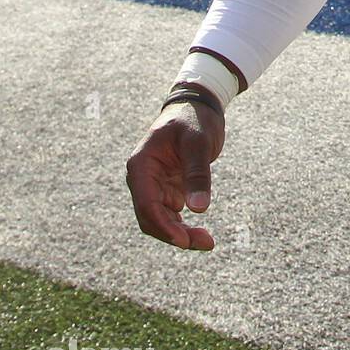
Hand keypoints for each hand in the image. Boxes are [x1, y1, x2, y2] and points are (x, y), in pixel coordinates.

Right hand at [126, 101, 225, 250]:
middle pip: (150, 217)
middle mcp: (142, 178)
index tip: (183, 241)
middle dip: (174, 234)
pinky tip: (201, 234)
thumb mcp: (199, 142)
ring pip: (160, 220)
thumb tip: (199, 209)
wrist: (197, 106)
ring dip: (180, 234)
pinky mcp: (167, 189)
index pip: (146, 203)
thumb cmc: (195, 119)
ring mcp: (153, 185)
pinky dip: (183, 226)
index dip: (162, 225)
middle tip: (206, 243)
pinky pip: (170, 215)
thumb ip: (197, 173)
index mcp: (141, 165)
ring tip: (208, 242)